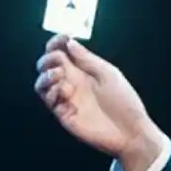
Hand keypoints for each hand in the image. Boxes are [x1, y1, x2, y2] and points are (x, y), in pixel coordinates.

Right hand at [34, 34, 164, 170]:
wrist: (129, 131)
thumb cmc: (124, 101)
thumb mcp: (107, 73)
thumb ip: (87, 59)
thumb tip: (69, 43)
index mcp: (83, 70)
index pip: (62, 52)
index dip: (57, 43)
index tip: (62, 38)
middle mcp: (72, 82)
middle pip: (47, 66)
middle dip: (47, 58)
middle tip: (58, 61)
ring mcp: (66, 99)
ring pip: (42, 83)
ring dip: (46, 75)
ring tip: (59, 76)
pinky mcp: (63, 114)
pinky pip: (48, 99)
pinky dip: (53, 91)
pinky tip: (66, 92)